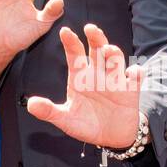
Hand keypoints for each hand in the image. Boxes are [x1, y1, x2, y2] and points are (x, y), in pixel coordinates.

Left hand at [25, 24, 142, 148]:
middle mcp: (98, 73)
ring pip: (115, 59)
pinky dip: (136, 72)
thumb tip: (30, 104)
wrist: (111, 137)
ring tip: (108, 50)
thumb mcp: (66, 120)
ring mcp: (115, 79)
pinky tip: (132, 73)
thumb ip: (49, 112)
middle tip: (90, 29)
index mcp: (80, 77)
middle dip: (95, 38)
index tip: (65, 31)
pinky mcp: (130, 89)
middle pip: (97, 49)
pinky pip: (135, 76)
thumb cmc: (87, 124)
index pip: (74, 55)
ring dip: (113, 52)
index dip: (70, 42)